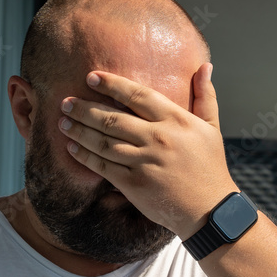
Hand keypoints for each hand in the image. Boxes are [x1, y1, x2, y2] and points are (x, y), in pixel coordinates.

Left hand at [58, 64, 238, 238]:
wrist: (211, 211)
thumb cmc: (211, 168)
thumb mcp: (212, 128)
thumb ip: (205, 96)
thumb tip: (205, 65)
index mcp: (175, 120)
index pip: (137, 95)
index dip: (111, 84)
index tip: (91, 77)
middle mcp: (158, 138)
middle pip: (112, 118)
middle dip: (84, 108)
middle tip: (66, 102)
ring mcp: (145, 162)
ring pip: (103, 142)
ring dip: (79, 131)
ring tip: (63, 122)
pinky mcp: (136, 185)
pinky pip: (104, 167)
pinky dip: (86, 157)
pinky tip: (73, 148)